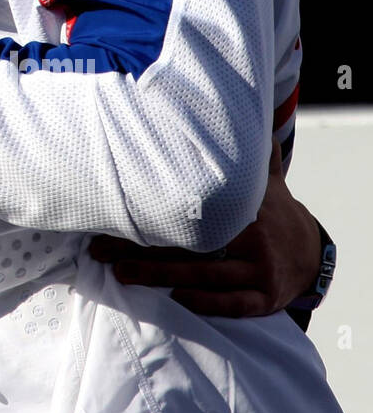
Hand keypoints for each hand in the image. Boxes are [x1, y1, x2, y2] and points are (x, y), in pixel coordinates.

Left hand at [89, 141, 321, 315]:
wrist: (312, 253)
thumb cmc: (269, 211)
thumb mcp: (263, 179)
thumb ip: (247, 151)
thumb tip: (237, 108)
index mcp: (244, 207)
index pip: (190, 210)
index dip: (151, 214)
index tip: (114, 212)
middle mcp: (254, 239)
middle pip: (190, 245)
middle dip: (141, 249)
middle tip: (100, 250)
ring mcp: (261, 271)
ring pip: (205, 275)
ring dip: (160, 277)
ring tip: (122, 274)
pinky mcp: (267, 298)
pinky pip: (234, 303)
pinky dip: (207, 302)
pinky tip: (178, 298)